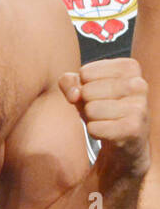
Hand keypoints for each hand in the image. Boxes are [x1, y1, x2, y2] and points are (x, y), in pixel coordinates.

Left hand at [59, 58, 149, 178]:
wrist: (127, 141)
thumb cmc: (105, 108)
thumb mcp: (85, 89)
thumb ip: (69, 82)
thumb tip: (74, 94)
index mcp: (129, 68)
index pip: (85, 72)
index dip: (83, 87)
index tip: (99, 95)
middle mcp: (138, 84)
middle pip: (87, 91)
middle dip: (87, 104)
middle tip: (104, 111)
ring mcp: (138, 107)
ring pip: (90, 110)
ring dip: (92, 119)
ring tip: (107, 121)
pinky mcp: (132, 129)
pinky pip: (94, 128)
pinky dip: (95, 132)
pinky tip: (109, 132)